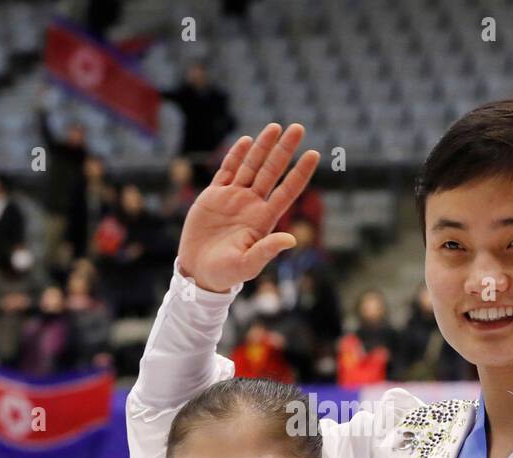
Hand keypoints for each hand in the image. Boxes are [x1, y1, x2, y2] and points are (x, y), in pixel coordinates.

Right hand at [176, 122, 319, 292]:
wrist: (199, 272)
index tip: (314, 154)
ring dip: (262, 147)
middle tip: (298, 127)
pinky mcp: (214, 196)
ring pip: (251, 166)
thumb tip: (291, 239)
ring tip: (275, 127)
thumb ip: (267, 251)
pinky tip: (246, 141)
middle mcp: (252, 204)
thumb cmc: (226, 274)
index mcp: (263, 220)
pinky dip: (235, 156)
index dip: (299, 173)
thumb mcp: (247, 265)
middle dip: (284, 150)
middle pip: (271, 171)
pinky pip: (227, 171)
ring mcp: (233, 198)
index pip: (287, 191)